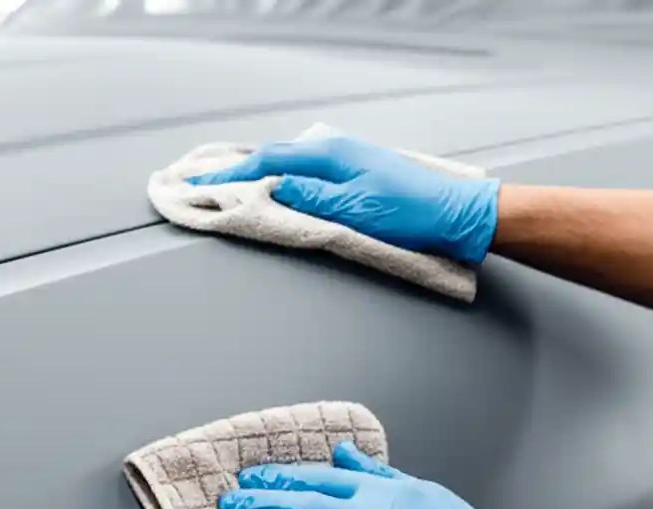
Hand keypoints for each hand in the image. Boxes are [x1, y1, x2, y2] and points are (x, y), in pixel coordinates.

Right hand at [188, 134, 500, 263]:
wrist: (457, 214)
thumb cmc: (411, 213)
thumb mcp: (354, 209)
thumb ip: (309, 197)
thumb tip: (270, 188)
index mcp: (329, 155)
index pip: (265, 161)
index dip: (228, 174)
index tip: (196, 183)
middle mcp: (332, 149)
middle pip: (269, 157)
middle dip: (231, 171)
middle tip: (196, 181)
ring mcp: (342, 158)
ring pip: (284, 163)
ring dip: (251, 174)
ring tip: (220, 184)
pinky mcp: (351, 172)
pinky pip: (301, 170)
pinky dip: (275, 176)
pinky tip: (265, 185)